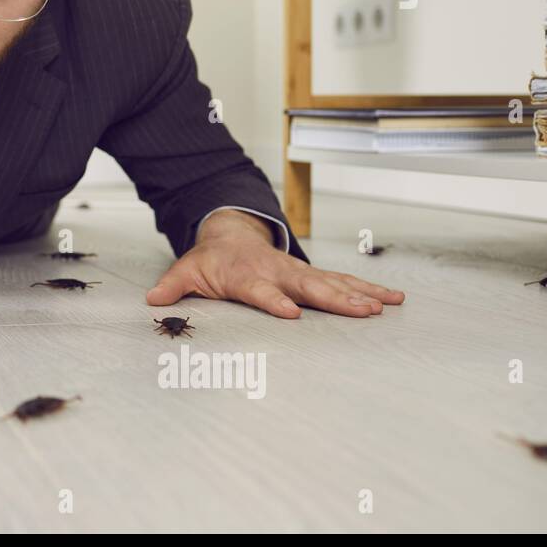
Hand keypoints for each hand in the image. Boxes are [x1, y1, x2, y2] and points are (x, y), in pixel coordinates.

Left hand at [145, 209, 404, 318]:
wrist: (231, 233)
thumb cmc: (212, 259)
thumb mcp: (187, 270)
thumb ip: (173, 286)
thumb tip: (152, 300)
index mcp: (246, 275)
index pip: (261, 290)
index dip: (274, 301)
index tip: (291, 314)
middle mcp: (278, 272)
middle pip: (308, 287)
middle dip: (335, 299)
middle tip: (361, 311)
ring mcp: (298, 272)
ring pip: (333, 283)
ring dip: (360, 294)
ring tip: (386, 306)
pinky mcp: (313, 275)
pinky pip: (344, 282)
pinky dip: (369, 289)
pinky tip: (394, 299)